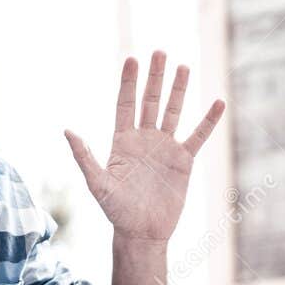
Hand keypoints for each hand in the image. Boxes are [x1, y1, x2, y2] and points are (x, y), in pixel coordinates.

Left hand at [65, 52, 225, 242]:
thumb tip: (67, 130)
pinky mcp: (183, 161)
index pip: (125, 103)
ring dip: (178, 90)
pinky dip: (207, 120)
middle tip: (159, 52)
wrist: (142, 231)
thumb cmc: (116, 210)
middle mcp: (144, 139)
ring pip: (173, 112)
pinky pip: (197, 136)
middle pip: (150, 101)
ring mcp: (165, 148)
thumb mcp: (97, 184)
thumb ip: (84, 156)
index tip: (132, 58)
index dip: (128, 82)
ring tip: (184, 66)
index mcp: (122, 141)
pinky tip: (217, 102)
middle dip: (154, 77)